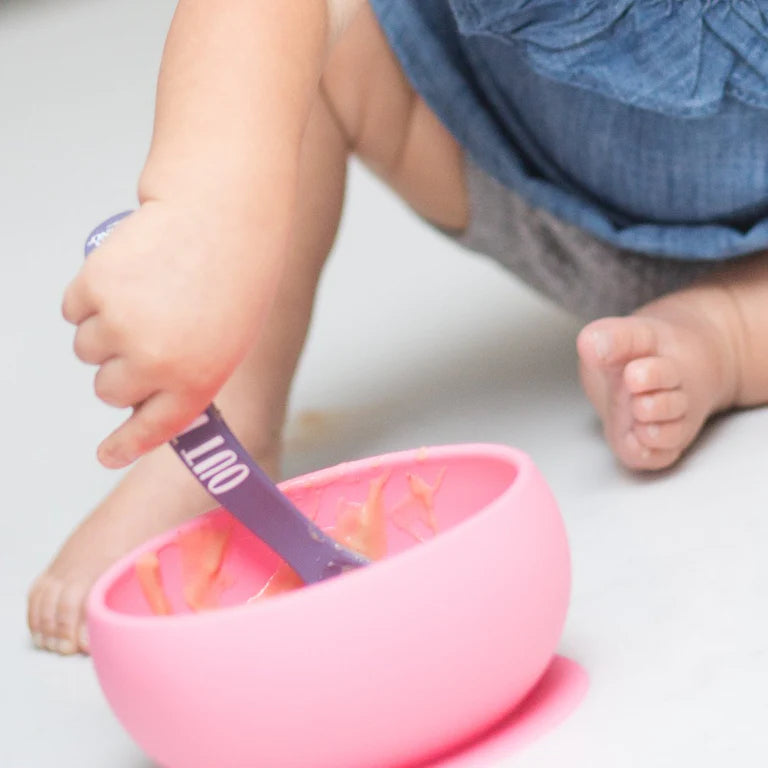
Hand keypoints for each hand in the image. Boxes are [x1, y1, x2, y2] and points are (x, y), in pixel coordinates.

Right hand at [63, 200, 275, 467]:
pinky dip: (90, 297)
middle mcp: (156, 361)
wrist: (221, 214)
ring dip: (104, 331)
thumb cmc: (233, 274)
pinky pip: (74, 311)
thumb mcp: (228, 339)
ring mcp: (121, 325)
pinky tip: (125, 276)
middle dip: (118, 371)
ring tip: (144, 296)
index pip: (152, 428)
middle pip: (108, 390)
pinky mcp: (95, 287)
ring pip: (87, 350)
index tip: (107, 455)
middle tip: (142, 338)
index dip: (125, 444)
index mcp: (198, 379)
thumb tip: (146, 392)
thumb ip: (188, 372)